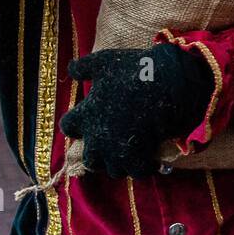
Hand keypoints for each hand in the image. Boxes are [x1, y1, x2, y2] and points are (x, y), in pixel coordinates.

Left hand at [58, 43, 213, 178]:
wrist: (164, 84)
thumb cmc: (131, 71)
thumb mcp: (103, 62)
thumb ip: (84, 67)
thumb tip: (72, 70)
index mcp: (86, 116)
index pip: (68, 126)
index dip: (75, 124)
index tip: (84, 120)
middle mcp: (98, 139)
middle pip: (90, 160)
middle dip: (98, 155)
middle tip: (109, 144)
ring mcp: (118, 151)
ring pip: (114, 170)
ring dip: (120, 163)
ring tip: (130, 153)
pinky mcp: (139, 156)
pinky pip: (138, 171)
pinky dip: (142, 167)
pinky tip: (149, 159)